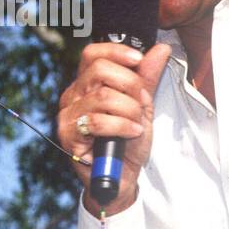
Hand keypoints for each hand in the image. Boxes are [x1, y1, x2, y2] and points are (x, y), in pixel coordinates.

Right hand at [57, 41, 171, 214]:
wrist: (121, 179)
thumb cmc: (127, 143)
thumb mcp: (142, 106)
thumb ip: (147, 79)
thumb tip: (160, 50)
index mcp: (86, 85)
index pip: (92, 54)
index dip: (116, 51)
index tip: (138, 60)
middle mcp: (72, 96)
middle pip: (99, 71)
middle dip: (130, 85)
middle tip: (140, 103)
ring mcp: (68, 116)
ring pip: (103, 97)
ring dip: (129, 110)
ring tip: (136, 124)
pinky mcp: (69, 136)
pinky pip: (97, 122)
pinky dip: (122, 126)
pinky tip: (131, 133)